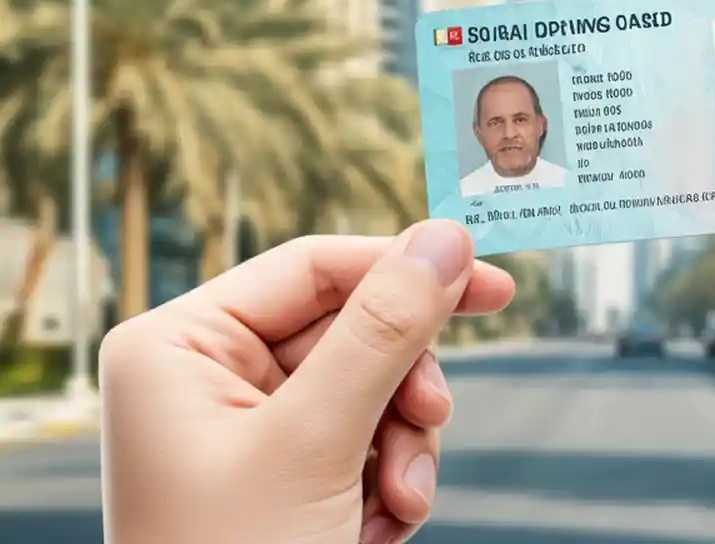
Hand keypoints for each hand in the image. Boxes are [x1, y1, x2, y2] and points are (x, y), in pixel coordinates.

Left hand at [100, 220, 513, 543]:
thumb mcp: (315, 444)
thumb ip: (383, 333)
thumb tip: (444, 241)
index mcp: (179, 346)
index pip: (313, 268)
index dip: (405, 268)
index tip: (492, 282)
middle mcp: (208, 376)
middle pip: (350, 332)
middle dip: (399, 391)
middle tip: (433, 418)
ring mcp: (247, 426)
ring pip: (370, 389)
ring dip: (402, 447)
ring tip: (395, 504)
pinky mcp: (283, 471)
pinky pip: (366, 440)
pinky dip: (389, 481)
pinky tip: (376, 528)